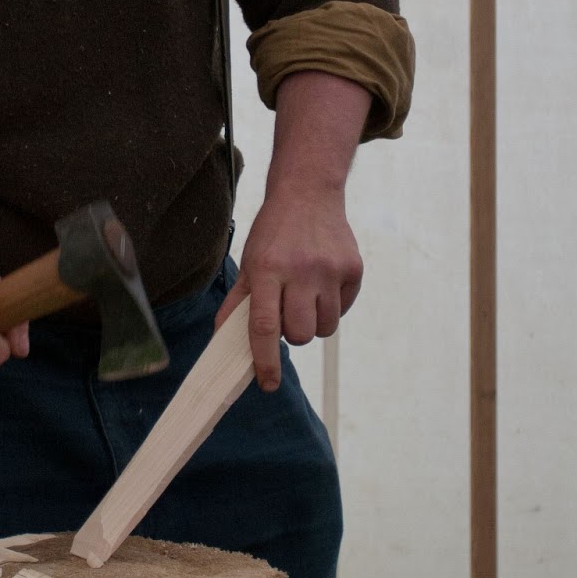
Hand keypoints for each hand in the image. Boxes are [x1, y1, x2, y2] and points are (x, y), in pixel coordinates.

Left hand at [213, 183, 362, 391]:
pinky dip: (331, 305)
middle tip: (287, 313)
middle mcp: (301, 270)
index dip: (265, 360)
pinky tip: (322, 281)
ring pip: (325, 328)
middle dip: (292, 334)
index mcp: (268, 270)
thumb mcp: (249, 262)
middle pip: (299, 334)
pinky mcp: (354, 268)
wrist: (309, 193)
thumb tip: (222, 341)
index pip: (263, 326)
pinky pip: (343, 309)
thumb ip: (237, 303)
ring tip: (305, 295)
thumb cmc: (273, 233)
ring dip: (313, 321)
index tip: (267, 384)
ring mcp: (330, 270)